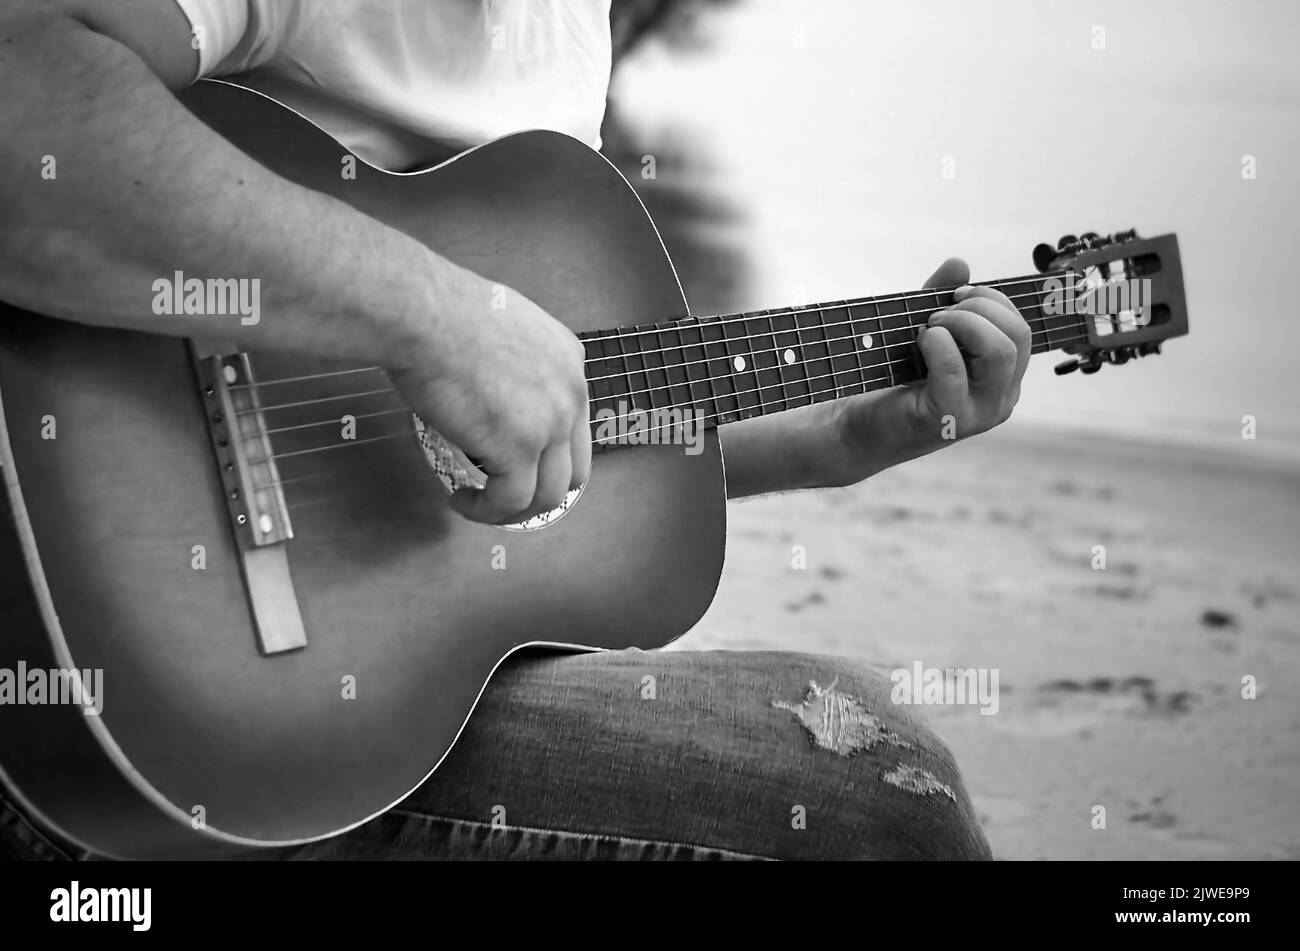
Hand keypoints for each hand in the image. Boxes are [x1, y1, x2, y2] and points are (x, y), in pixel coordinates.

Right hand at [386, 269, 590, 524]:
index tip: (512, 462)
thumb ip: (512, 365)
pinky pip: (510, 501)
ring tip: (479, 503)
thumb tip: (493, 394)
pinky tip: (462, 500)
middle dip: (539, 490)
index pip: (574, 427)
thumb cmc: (441, 313)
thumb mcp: (500, 331)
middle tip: (502, 493)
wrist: (423, 313)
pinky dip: (486, 511)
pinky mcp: (519, 449)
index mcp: (569, 362)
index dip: (545, 454)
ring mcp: (550, 424)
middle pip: (572, 469)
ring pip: (547, 495)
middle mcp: (571, 394)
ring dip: (513, 509)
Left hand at [835, 258, 1030, 476]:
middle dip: (980, 308)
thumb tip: (960, 264)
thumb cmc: (894, 380)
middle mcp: (1000, 399)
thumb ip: (945, 300)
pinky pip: (954, 371)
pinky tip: (920, 341)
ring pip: (999, 352)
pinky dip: (937, 344)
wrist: (858, 428)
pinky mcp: (947, 419)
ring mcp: (977, 413)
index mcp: (1004, 379)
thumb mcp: (927, 333)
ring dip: (963, 323)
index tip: (955, 295)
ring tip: (930, 326)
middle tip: (940, 311)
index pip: (1020, 329)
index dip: (992, 301)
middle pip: (1017, 336)